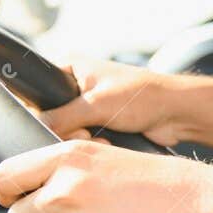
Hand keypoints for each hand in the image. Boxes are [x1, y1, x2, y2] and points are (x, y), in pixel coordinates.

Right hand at [37, 58, 187, 144]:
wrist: (176, 113)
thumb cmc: (142, 96)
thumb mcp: (96, 105)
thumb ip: (61, 117)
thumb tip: (36, 129)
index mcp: (70, 67)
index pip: (37, 93)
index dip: (45, 113)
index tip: (63, 124)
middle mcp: (76, 85)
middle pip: (51, 117)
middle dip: (68, 131)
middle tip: (86, 132)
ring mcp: (88, 105)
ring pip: (66, 132)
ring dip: (81, 140)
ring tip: (101, 137)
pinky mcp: (99, 123)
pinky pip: (82, 140)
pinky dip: (92, 145)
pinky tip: (107, 143)